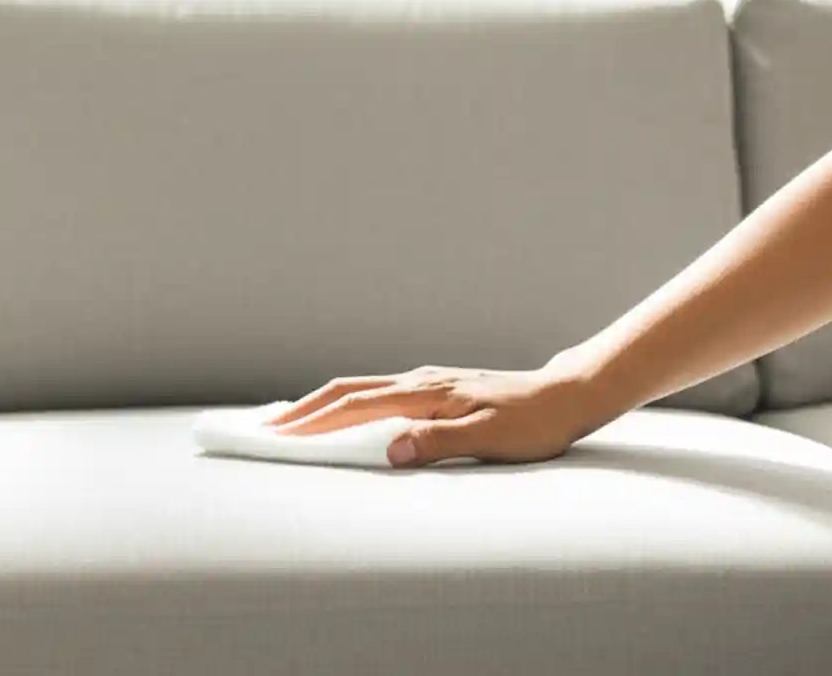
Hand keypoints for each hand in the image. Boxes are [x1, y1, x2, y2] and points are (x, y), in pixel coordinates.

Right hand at [265, 362, 625, 467]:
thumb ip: (440, 442)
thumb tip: (391, 450)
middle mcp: (419, 381)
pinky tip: (342, 414)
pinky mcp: (433, 388)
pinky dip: (346, 402)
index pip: (356, 407)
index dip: (314, 423)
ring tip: (290, 421)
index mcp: (426, 393)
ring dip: (321, 403)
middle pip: (346, 389)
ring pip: (359, 387)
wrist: (566, 395)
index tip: (278, 435)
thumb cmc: (534, 423)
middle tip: (265, 428)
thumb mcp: (491, 439)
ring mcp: (425, 382)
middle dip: (303, 409)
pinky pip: (376, 391)